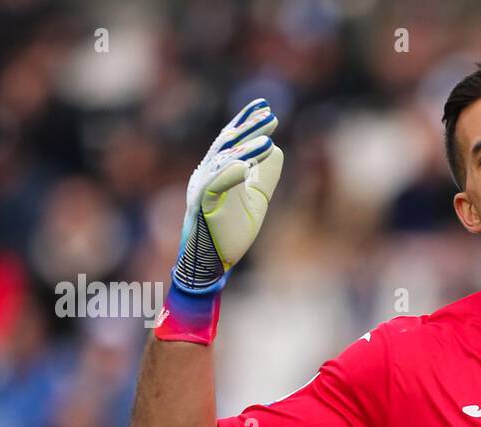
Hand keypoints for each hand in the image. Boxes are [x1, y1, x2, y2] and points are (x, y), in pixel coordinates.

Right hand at [156, 99, 283, 343]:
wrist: (211, 263)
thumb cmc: (230, 232)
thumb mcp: (256, 200)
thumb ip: (266, 177)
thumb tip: (277, 149)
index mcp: (218, 171)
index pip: (233, 142)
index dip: (247, 123)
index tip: (266, 109)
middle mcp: (207, 174)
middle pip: (227, 145)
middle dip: (248, 129)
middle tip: (269, 115)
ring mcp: (202, 189)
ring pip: (223, 163)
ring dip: (246, 150)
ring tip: (267, 140)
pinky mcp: (202, 206)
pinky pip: (215, 186)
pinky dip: (229, 174)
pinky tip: (246, 166)